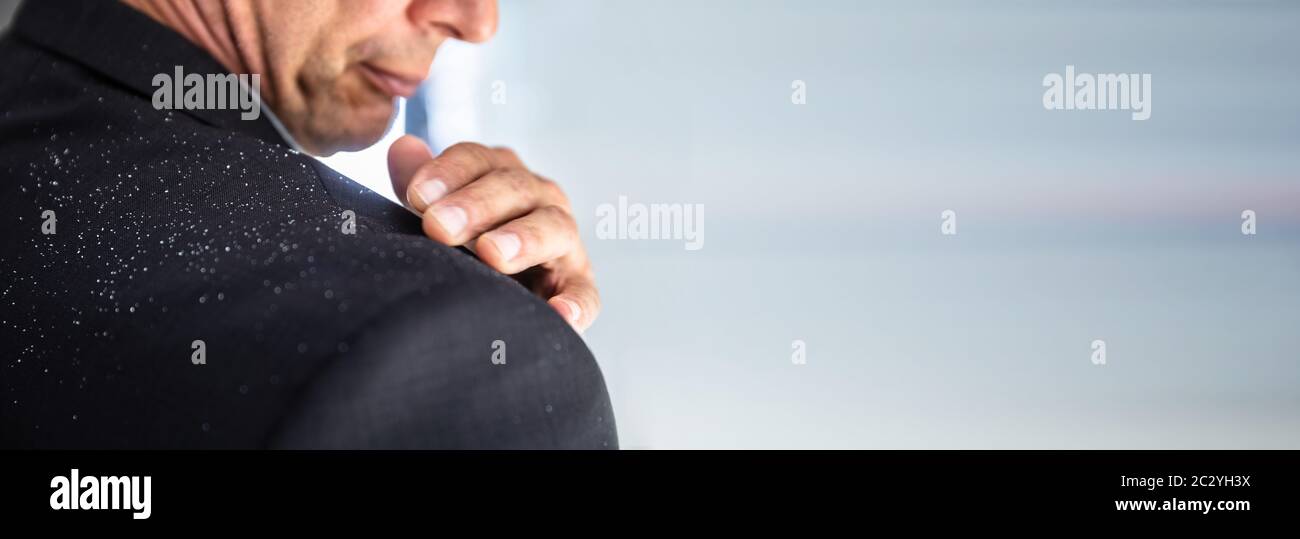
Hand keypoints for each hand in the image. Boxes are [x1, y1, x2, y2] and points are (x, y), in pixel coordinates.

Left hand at [387, 135, 598, 331]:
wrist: (499, 296)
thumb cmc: (466, 245)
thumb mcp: (440, 212)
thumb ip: (422, 184)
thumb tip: (402, 147)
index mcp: (503, 174)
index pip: (478, 160)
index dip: (448, 173)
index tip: (417, 196)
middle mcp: (540, 198)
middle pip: (514, 188)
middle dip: (477, 205)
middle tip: (439, 226)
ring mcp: (564, 241)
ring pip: (554, 228)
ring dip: (525, 238)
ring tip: (494, 255)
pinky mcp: (578, 285)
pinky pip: (584, 294)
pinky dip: (575, 302)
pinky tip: (559, 313)